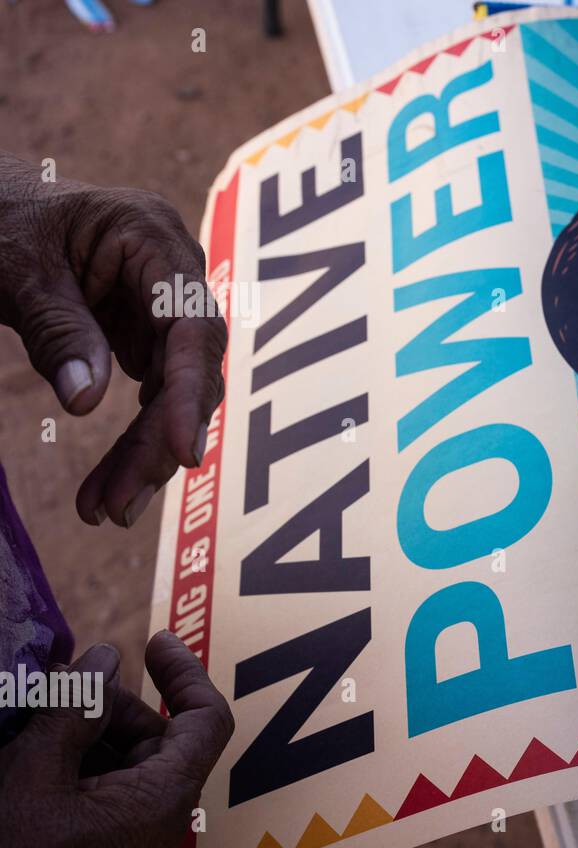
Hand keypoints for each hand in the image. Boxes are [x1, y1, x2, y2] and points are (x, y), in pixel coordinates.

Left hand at [0, 151, 225, 527]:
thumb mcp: (13, 269)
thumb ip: (55, 329)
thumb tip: (86, 402)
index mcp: (153, 237)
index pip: (191, 324)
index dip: (190, 391)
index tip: (182, 452)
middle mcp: (175, 275)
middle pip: (190, 370)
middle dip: (157, 440)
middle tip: (118, 504)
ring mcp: (165, 309)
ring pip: (176, 394)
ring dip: (145, 455)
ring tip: (106, 510)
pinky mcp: (147, 338)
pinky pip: (153, 399)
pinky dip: (132, 444)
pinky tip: (111, 488)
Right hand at [0, 632, 234, 847]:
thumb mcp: (32, 779)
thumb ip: (72, 715)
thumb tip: (103, 661)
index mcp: (162, 797)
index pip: (206, 720)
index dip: (185, 673)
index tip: (155, 641)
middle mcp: (155, 814)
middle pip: (154, 734)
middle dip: (106, 703)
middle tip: (53, 684)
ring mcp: (126, 831)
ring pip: (119, 759)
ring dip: (80, 731)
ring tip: (31, 716)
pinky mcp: (97, 843)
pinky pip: (95, 788)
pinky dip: (68, 762)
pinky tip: (26, 749)